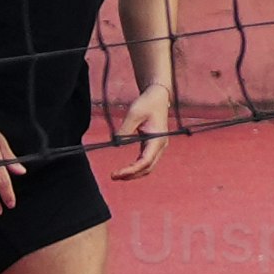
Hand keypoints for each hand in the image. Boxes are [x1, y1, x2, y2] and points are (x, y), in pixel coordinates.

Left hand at [108, 59, 172, 179]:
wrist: (157, 97)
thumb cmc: (147, 104)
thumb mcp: (133, 114)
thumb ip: (125, 130)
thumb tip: (117, 143)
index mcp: (158, 139)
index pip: (145, 162)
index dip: (130, 170)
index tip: (116, 173)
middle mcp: (161, 145)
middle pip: (148, 168)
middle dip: (132, 175)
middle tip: (113, 176)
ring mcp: (158, 146)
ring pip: (148, 167)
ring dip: (134, 173)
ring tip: (118, 175)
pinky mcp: (153, 145)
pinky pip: (146, 161)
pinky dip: (136, 167)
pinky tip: (126, 169)